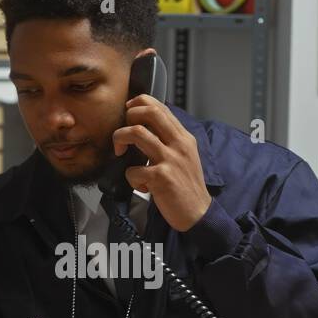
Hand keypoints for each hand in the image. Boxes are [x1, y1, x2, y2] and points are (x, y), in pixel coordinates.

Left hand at [112, 94, 210, 231]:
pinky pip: (133, 169)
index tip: (128, 112)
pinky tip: (140, 185)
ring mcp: (170, 159)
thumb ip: (169, 141)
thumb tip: (145, 127)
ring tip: (119, 152)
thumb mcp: (185, 156)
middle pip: (150, 112)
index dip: (139, 103)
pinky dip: (130, 177)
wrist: (197, 213)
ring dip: (120, 139)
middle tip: (123, 132)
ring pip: (136, 133)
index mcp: (184, 137)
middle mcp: (179, 144)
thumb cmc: (187, 186)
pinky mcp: (161, 177)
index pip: (160, 107)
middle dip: (129, 116)